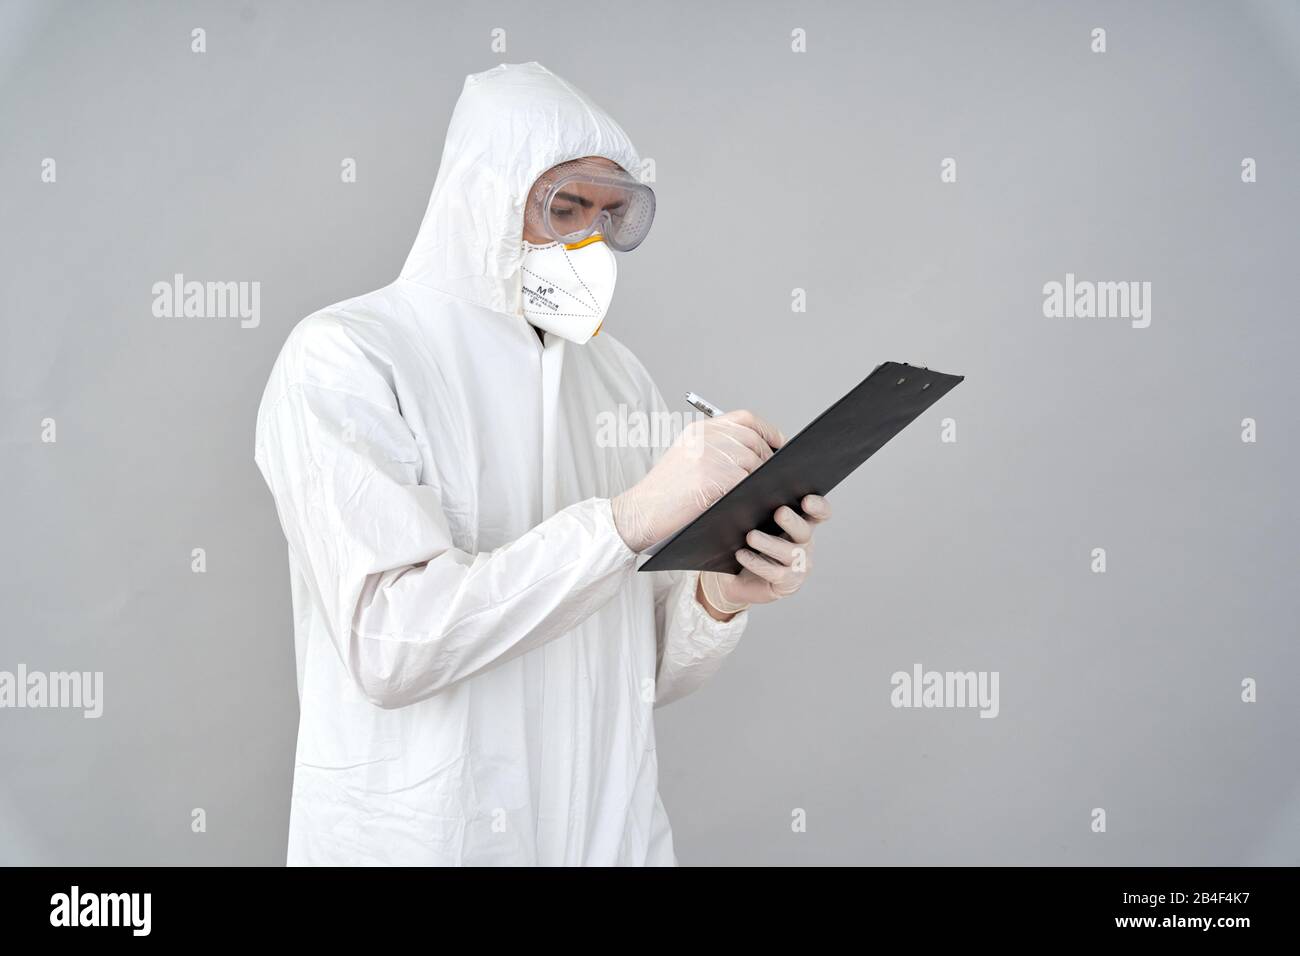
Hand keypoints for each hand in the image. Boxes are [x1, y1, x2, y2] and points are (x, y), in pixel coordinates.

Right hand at [611, 410, 784, 552]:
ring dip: (760, 479)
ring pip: (753, 462)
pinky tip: (749, 501)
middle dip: (768, 459)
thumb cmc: (664, 493)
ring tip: (759, 492)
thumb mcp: (687, 458)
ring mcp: (708, 455)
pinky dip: (751, 492)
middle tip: (773, 477)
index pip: (745, 419)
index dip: (767, 431)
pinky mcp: (710, 477)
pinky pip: (745, 481)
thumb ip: (718, 449)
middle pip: (754, 440)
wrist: (640, 512)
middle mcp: (704, 437)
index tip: (779, 445)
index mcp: (700, 430)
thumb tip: (758, 452)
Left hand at [698, 495, 830, 618]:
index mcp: (799, 521)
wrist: (733, 576)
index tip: (807, 500)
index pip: (819, 512)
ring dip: (769, 543)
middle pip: (804, 530)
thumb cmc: (741, 539)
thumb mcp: (745, 515)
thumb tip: (741, 476)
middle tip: (780, 512)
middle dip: (792, 521)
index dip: (818, 506)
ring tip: (751, 536)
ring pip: (789, 553)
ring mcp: (797, 565)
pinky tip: (741, 554)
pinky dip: (757, 563)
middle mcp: (803, 543)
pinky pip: (775, 573)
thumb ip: (745, 496)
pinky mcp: (786, 584)